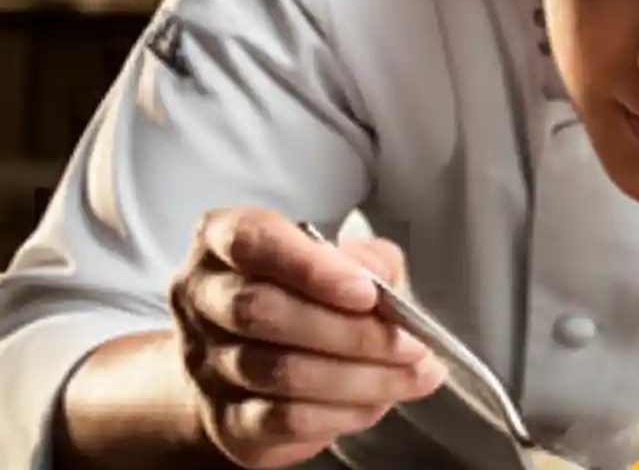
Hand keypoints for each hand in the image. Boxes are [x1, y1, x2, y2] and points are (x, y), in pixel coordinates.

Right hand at [168, 208, 447, 468]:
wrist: (249, 369)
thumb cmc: (304, 298)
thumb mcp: (345, 260)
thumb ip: (368, 260)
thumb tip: (380, 282)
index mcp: (223, 241)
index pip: (253, 241)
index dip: (310, 267)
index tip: (366, 291)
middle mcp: (204, 298)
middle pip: (262, 311)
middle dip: (350, 330)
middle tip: (410, 343)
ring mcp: (205, 363)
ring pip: (279, 371)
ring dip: (360, 376)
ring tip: (412, 373)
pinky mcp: (225, 420)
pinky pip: (282, 419)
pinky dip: (342, 412)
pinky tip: (378, 401)